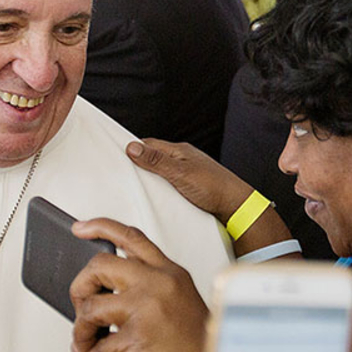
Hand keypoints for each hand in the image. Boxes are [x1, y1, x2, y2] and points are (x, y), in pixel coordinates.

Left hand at [68, 218, 208, 351]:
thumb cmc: (194, 351)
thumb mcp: (178, 307)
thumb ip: (147, 292)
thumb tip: (99, 296)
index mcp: (170, 274)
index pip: (131, 238)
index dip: (100, 228)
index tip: (78, 229)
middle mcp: (158, 285)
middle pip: (100, 265)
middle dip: (80, 287)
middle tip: (80, 306)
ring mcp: (146, 309)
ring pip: (90, 306)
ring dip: (79, 329)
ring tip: (84, 344)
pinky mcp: (135, 339)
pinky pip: (96, 346)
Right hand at [125, 138, 250, 220]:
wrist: (236, 206)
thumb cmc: (214, 187)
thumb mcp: (180, 174)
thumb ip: (156, 161)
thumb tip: (133, 147)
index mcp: (179, 151)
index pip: (148, 145)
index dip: (131, 150)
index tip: (116, 157)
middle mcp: (182, 160)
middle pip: (152, 159)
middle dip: (138, 166)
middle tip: (122, 175)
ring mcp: (186, 174)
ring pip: (160, 173)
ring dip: (149, 180)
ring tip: (136, 188)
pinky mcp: (189, 188)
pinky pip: (168, 185)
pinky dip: (159, 189)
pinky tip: (155, 198)